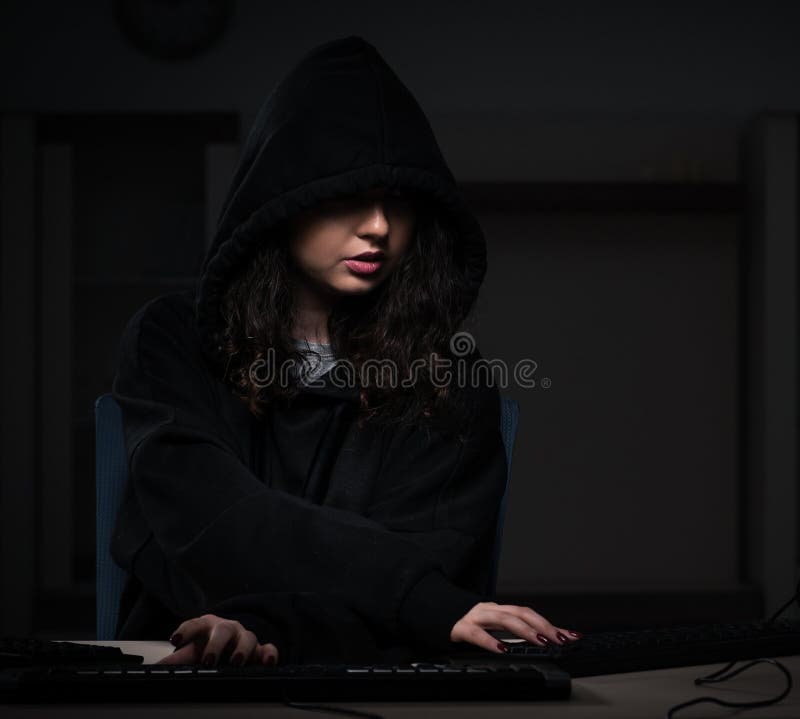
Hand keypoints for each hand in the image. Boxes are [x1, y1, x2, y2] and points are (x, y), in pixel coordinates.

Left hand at [155, 614, 279, 666]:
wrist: (231, 639)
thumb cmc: (209, 643)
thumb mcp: (192, 649)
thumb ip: (176, 659)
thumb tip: (156, 668)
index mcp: (207, 626)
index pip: (195, 624)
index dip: (185, 631)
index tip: (175, 640)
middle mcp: (227, 629)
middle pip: (223, 631)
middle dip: (216, 644)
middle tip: (209, 659)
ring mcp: (244, 637)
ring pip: (248, 637)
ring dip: (242, 649)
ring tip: (236, 662)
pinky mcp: (259, 648)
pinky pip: (268, 647)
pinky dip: (269, 653)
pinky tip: (268, 661)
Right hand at [450, 602, 581, 653]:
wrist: (433, 614)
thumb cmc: (466, 623)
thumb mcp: (491, 626)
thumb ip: (511, 632)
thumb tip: (541, 642)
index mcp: (499, 610)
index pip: (529, 614)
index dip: (550, 624)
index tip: (570, 635)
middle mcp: (490, 609)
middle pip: (521, 612)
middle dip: (543, 625)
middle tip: (560, 639)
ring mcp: (475, 617)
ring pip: (503, 618)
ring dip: (525, 630)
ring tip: (540, 641)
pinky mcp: (460, 627)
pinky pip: (476, 634)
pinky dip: (490, 641)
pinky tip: (501, 648)